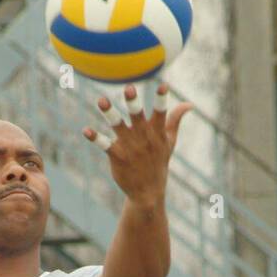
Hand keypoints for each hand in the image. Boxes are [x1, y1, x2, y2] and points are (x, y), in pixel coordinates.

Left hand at [84, 81, 192, 207]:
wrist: (148, 192)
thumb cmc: (159, 162)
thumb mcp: (170, 141)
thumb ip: (176, 120)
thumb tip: (190, 104)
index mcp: (157, 133)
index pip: (161, 113)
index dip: (162, 99)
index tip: (163, 84)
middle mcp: (143, 138)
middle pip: (138, 117)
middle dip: (133, 102)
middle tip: (129, 88)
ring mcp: (130, 147)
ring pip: (118, 126)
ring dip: (109, 113)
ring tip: (101, 100)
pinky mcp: (117, 156)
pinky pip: (105, 145)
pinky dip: (96, 138)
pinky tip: (86, 130)